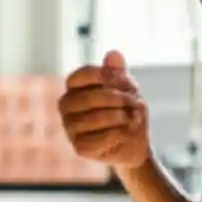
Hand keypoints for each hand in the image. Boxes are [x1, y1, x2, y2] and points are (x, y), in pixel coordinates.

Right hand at [58, 50, 150, 170]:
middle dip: (117, 98)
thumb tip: (113, 54)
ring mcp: (70, 127)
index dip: (103, 75)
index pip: (80, 76)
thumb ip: (118, 71)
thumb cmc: (125, 109)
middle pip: (89, 97)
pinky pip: (100, 138)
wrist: (132, 140)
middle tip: (135, 100)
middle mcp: (66, 106)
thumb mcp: (126, 87)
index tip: (125, 79)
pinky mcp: (79, 147)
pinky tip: (126, 131)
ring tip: (133, 116)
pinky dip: (118, 133)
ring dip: (120, 116)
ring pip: (95, 118)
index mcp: (73, 87)